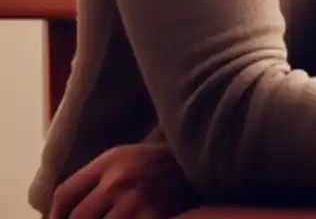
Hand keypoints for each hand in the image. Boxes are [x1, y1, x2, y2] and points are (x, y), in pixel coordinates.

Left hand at [49, 141, 195, 218]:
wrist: (205, 165)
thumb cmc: (159, 164)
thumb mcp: (125, 158)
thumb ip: (95, 177)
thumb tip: (59, 209)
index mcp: (110, 161)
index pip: (64, 194)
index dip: (54, 215)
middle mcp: (119, 180)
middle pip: (76, 218)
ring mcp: (136, 201)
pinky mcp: (153, 217)